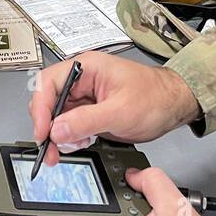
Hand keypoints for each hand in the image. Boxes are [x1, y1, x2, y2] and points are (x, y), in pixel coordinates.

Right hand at [28, 51, 199, 168]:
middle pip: (49, 100)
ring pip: (57, 115)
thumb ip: (86, 120)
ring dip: (59, 134)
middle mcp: (82, 79)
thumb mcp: (120, 111)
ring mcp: (85, 95)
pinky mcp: (90, 110)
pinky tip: (81, 142)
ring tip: (72, 145)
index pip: (48, 82)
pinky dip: (70, 137)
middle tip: (51, 148)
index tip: (43, 132)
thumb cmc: (155, 97)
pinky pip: (70, 123)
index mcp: (87, 67)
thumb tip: (57, 129)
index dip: (41, 108)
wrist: (174, 105)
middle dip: (48, 126)